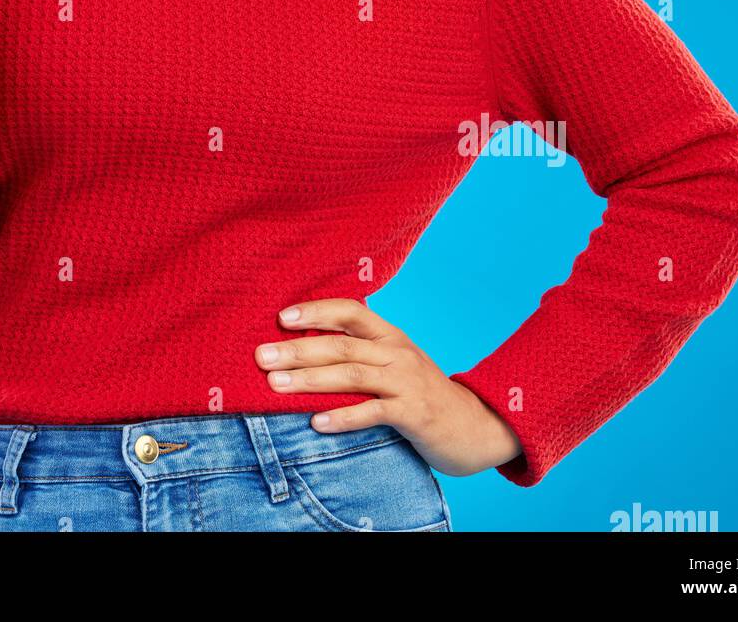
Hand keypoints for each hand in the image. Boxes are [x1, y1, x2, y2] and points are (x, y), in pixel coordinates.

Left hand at [254, 298, 523, 477]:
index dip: (316, 311)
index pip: (350, 311)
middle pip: (342, 345)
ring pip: (352, 375)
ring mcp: (407, 382)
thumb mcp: (394, 364)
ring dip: (311, 379)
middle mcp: (397, 352)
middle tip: (262, 355)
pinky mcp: (415, 414)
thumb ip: (360, 353)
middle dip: (298, 349)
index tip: (282, 317)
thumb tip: (304, 347)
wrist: (475, 427)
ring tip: (276, 384)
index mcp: (390, 335)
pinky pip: (374, 413)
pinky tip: (316, 422)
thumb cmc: (421, 394)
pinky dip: (344, 417)